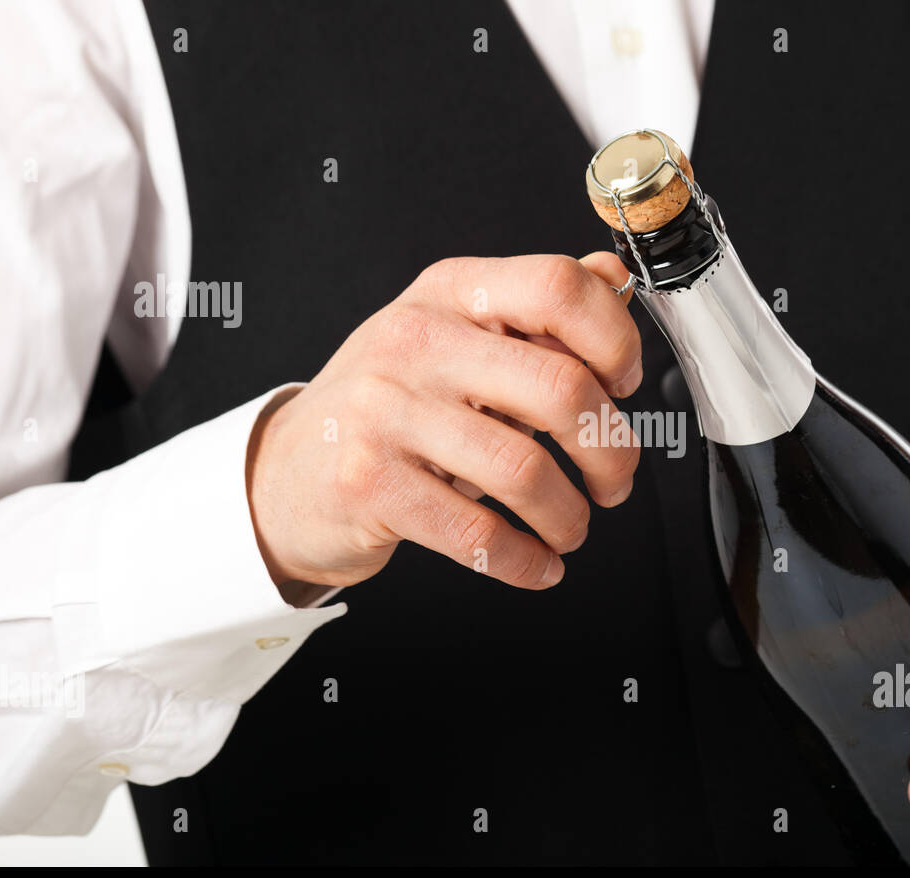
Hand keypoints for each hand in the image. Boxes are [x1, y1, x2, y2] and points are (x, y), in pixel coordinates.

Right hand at [246, 252, 638, 589]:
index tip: (623, 388)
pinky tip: (536, 564)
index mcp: (450, 291)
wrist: (287, 471)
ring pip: (525, 470)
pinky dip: (524, 561)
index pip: (558, 287)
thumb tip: (614, 281)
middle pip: (560, 386)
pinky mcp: (370, 484)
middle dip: (611, 450)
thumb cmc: (390, 405)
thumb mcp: (457, 337)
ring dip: (570, 516)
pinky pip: (477, 534)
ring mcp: (386, 411)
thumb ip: (536, 314)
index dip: (615, 341)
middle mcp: (417, 340)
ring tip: (571, 528)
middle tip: (613, 480)